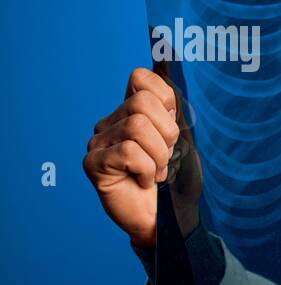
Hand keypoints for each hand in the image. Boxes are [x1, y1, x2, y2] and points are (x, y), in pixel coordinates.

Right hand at [83, 62, 203, 248]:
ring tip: (157, 172)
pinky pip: (128, 151)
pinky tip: (144, 181)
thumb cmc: (175, 183)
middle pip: (141, 103)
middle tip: (167, 158)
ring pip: (136, 126)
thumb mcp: (183, 142)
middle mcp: (110, 123)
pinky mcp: (93, 164)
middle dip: (167, 132)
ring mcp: (98, 142)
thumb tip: (167, 64)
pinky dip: (147, 168)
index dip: (165, 97)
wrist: (165, 220)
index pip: (141, 78)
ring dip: (159, 154)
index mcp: (131, 112)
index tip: (173, 125)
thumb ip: (173, 111)